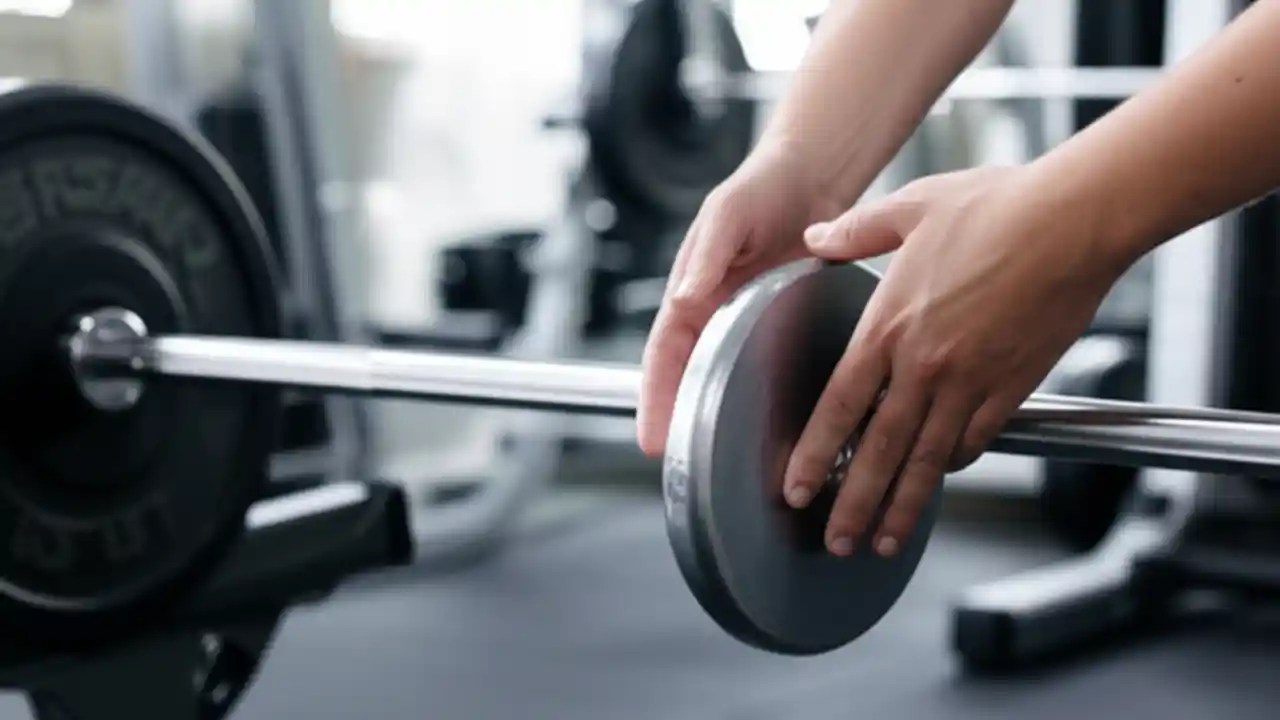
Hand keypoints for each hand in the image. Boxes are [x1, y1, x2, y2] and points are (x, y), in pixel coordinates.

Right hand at [637, 140, 841, 455]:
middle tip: (685, 467)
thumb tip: (686, 297)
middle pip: (688, 378)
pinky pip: (765, 368)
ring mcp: (746, 323)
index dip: (654, 398)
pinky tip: (776, 424)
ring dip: (717, 416)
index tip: (652, 439)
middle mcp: (713, 314)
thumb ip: (707, 255)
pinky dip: (761, 397)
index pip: (663, 355)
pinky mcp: (780, 326)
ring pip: (724, 380)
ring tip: (724, 461)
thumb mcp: (727, 215)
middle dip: (680, 421)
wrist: (809, 179)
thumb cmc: (759, 188)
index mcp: (691, 293)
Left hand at [783, 165, 1133, 557]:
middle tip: (834, 541)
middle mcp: (925, 364)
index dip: (815, 453)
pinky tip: (938, 480)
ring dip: (902, 506)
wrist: (1073, 219)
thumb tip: (815, 238)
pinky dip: (952, 465)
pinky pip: (975, 439)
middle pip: (879, 450)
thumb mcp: (910, 208)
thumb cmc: (995, 205)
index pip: (839, 404)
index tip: (797, 487)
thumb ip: (855, 231)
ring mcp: (971, 380)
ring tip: (881, 542)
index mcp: (890, 325)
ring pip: (927, 459)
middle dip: (853, 503)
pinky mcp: (1013, 385)